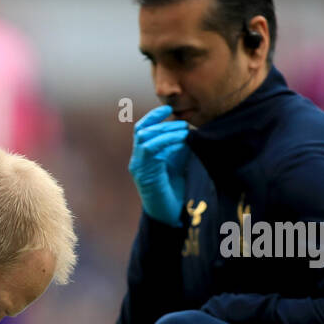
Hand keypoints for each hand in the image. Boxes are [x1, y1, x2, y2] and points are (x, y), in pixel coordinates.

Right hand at [128, 105, 191, 226]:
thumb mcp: (179, 161)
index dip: (153, 117)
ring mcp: (138, 167)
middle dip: (162, 123)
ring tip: (183, 130)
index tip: (168, 108)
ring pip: (145, 137)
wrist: (170, 215)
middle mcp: (137, 161)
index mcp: (144, 157)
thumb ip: (179, 145)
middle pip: (141, 131)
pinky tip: (180, 139)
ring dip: (165, 130)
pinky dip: (165, 140)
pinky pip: (150, 149)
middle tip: (182, 122)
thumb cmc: (176, 190)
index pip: (142, 130)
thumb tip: (186, 127)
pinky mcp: (143, 173)